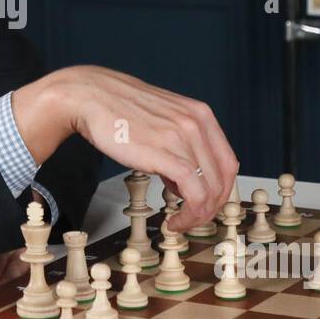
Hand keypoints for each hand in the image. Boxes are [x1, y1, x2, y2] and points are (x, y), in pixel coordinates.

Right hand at [12, 65, 237, 229]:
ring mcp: (182, 137)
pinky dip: (189, 214)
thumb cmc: (119, 109)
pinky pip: (193, 193)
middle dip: (211, 207)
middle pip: (223, 179)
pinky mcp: (165, 153)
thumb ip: (180, 145)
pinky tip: (173, 220)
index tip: (207, 204)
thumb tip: (184, 182)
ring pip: (210, 189)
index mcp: (201, 115)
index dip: (220, 190)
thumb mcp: (163, 120)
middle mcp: (197, 124)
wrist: (90, 96)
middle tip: (193, 219)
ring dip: (197, 215)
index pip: (228, 162)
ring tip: (179, 222)